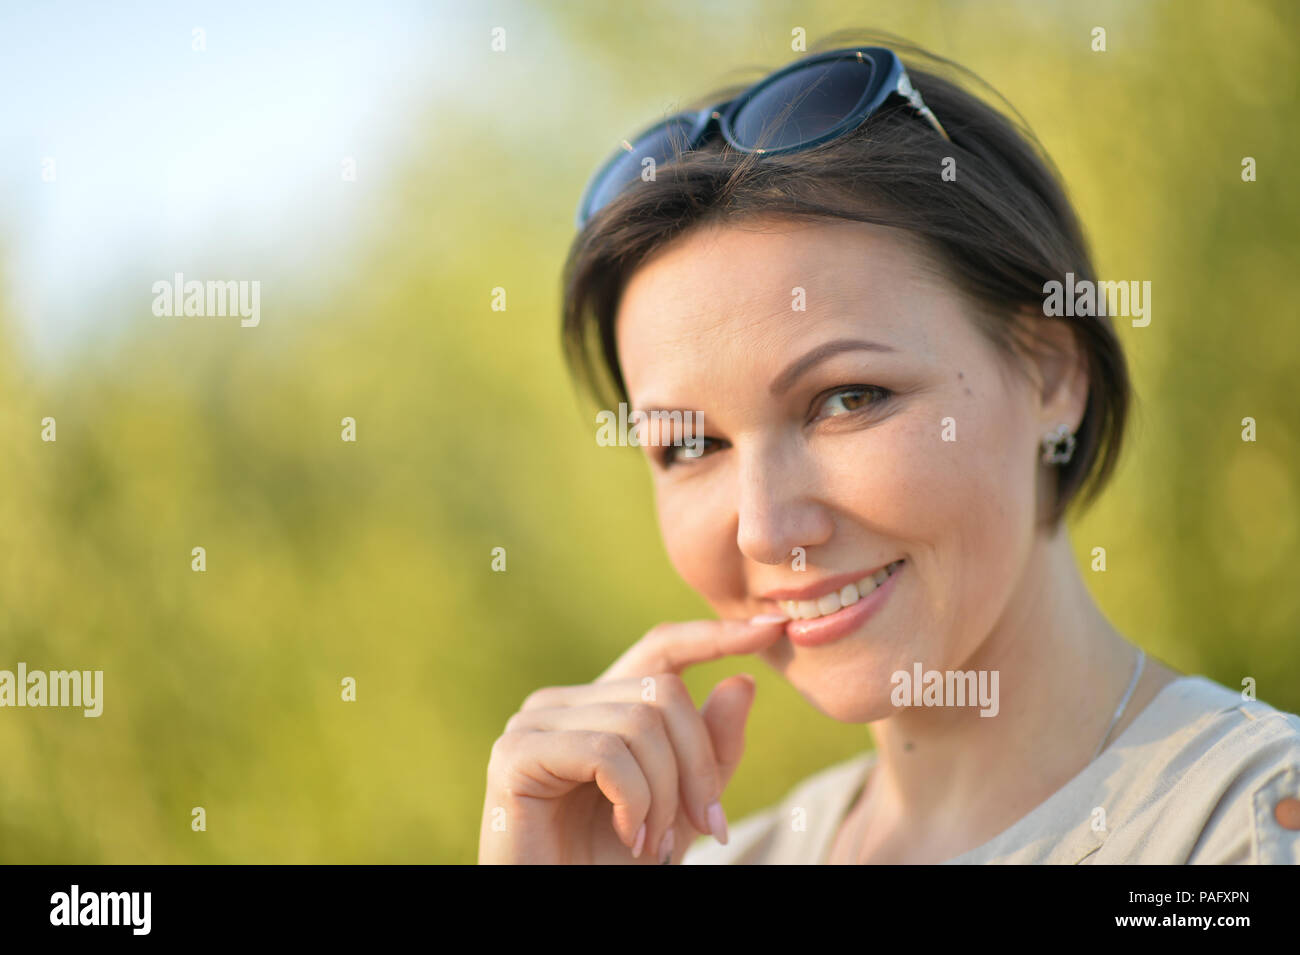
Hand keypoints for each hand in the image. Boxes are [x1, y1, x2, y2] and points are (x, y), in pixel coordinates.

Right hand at [477, 615, 787, 863]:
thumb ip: (711, 749)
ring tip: (654, 843)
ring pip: (640, 723)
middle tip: (707, 827)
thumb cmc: (613, 865)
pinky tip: (628, 835)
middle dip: (698, 765)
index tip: (771, 629)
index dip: (714, 635)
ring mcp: (533, 722)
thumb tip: (742, 681)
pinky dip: (634, 800)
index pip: (660, 648)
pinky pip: (606, 753)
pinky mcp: (515, 754)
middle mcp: (562, 702)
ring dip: (666, 795)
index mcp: (600, 705)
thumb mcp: (683, 807)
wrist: (561, 910)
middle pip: (662, 691)